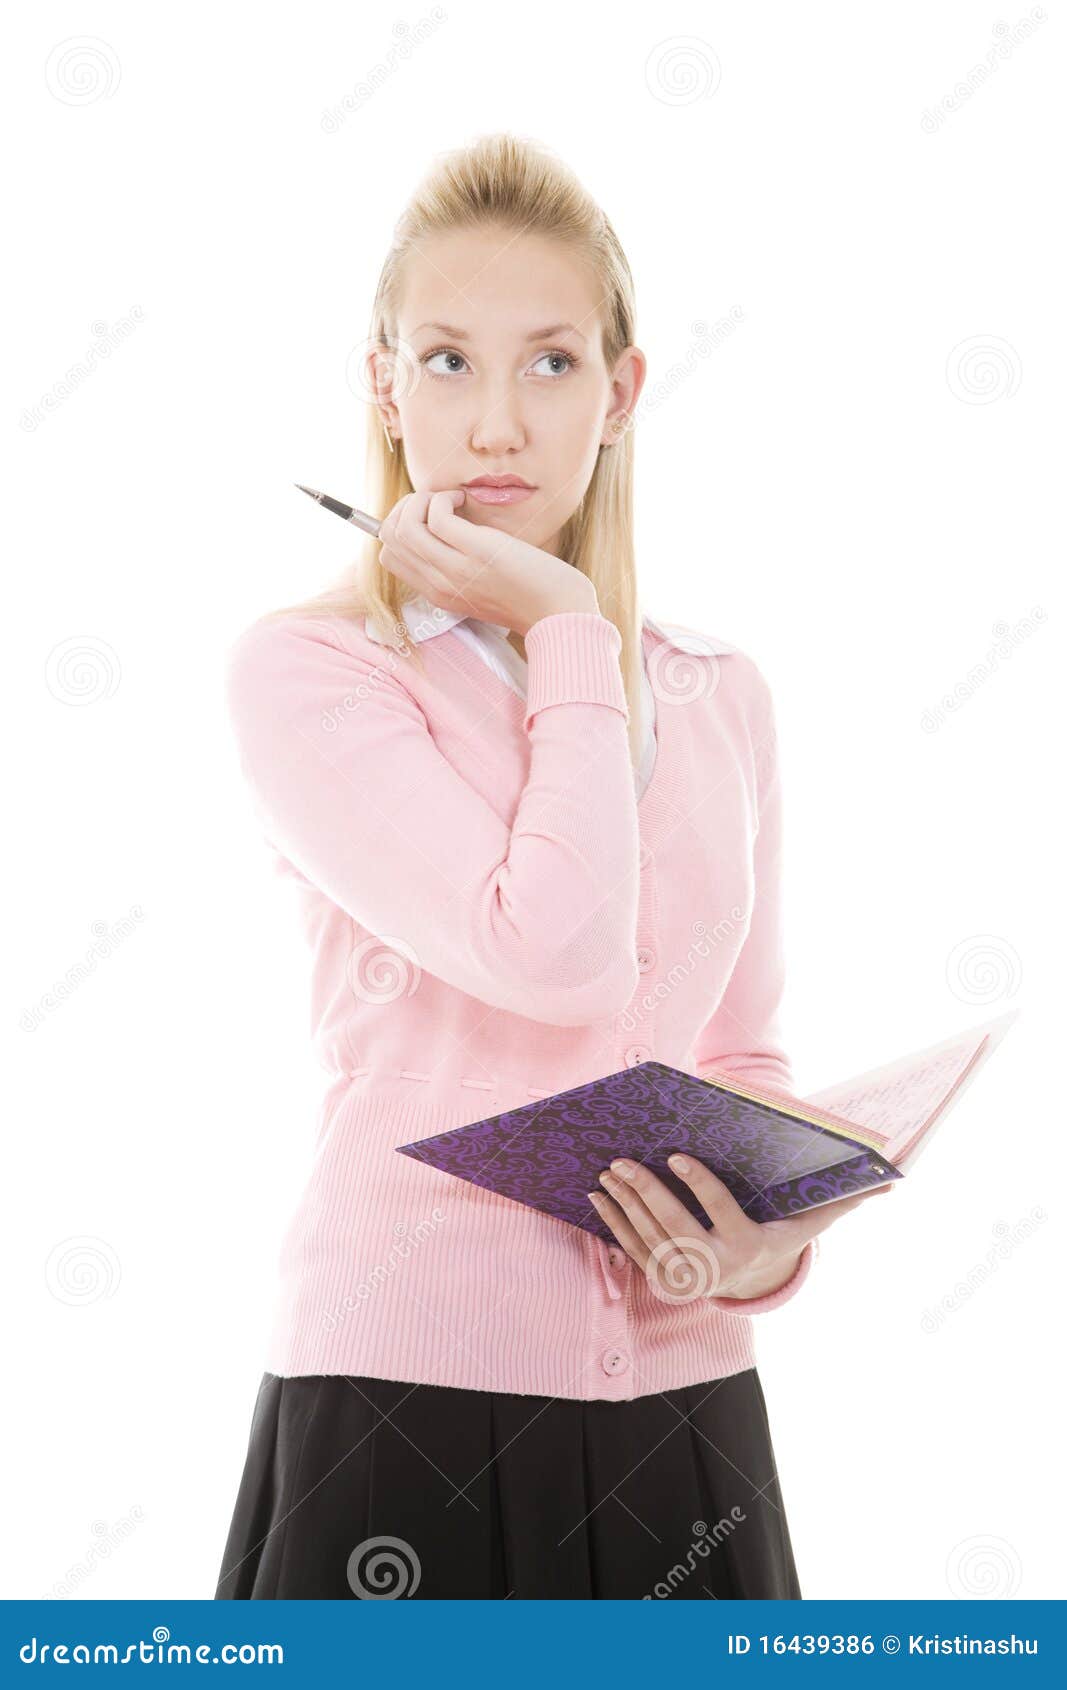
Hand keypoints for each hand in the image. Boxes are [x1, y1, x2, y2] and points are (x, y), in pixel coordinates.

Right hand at [376, 488, 598, 635]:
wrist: (559, 613)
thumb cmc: (529, 593)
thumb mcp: (481, 584)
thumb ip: (458, 565)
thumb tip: (442, 523)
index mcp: (438, 593)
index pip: (390, 557)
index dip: (399, 527)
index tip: (427, 517)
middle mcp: (440, 584)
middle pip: (389, 539)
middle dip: (405, 508)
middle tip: (435, 502)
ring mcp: (455, 569)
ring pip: (404, 526)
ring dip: (421, 500)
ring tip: (449, 500)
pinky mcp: (476, 552)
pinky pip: (436, 516)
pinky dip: (443, 498)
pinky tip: (463, 501)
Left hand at [588, 1154, 893, 1303]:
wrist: (755, 1282)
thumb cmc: (781, 1236)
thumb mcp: (809, 1223)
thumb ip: (840, 1202)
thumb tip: (888, 1183)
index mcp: (747, 1246)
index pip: (719, 1212)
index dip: (698, 1185)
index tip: (676, 1156)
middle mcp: (715, 1268)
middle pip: (674, 1227)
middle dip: (646, 1193)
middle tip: (623, 1160)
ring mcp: (687, 1279)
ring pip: (649, 1237)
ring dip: (624, 1204)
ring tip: (608, 1171)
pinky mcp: (664, 1283)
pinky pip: (634, 1251)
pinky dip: (615, 1225)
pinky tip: (600, 1197)